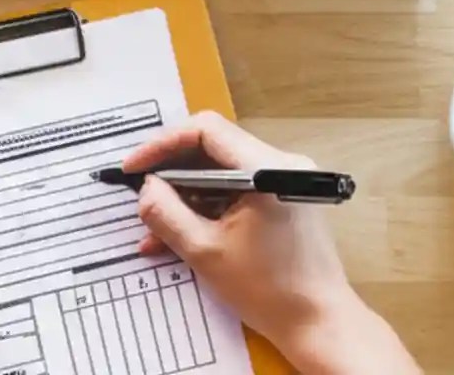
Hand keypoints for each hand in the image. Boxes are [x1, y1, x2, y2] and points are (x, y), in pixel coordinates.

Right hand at [124, 112, 419, 374]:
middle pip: (213, 150)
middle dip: (171, 174)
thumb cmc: (270, 291)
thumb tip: (146, 188)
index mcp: (266, 169)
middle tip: (141, 195)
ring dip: (185, 198)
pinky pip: (235, 193)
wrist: (319, 323)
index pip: (206, 131)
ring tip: (153, 228)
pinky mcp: (282, 201)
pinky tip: (178, 237)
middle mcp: (280, 165)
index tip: (134, 167)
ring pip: (220, 174)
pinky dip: (206, 210)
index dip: (163, 144)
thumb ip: (167, 214)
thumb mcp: (205, 252)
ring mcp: (283, 182)